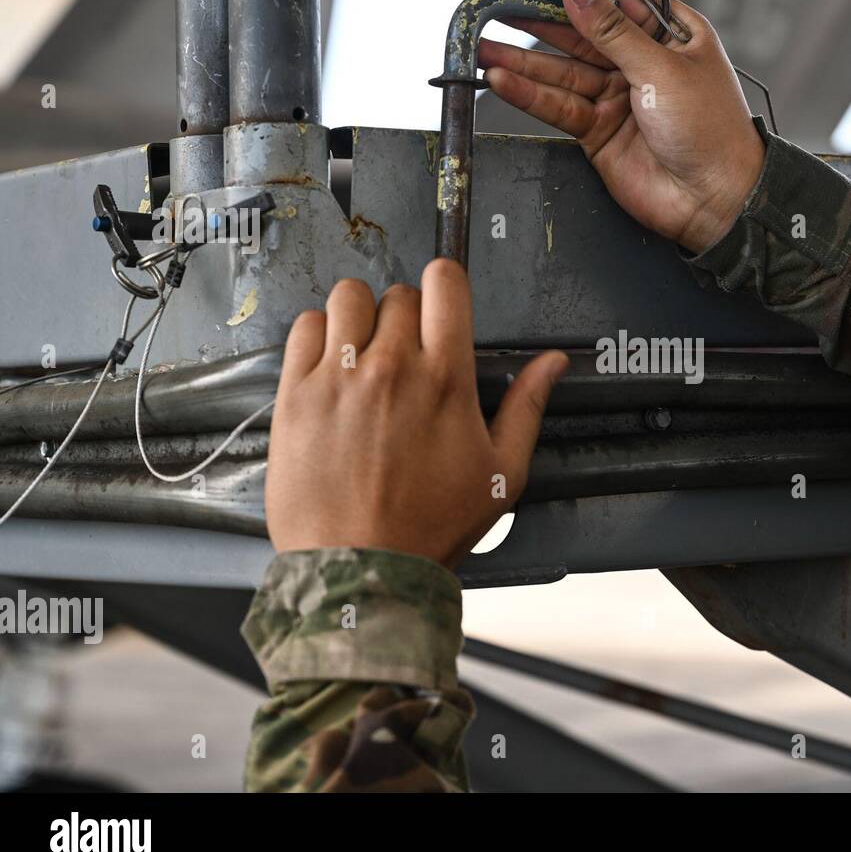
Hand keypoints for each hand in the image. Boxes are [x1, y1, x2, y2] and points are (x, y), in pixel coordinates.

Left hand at [265, 261, 567, 566]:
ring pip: (347, 298)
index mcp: (447, 378)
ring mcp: (338, 377)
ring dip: (359, 316)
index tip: (441, 302)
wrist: (362, 568)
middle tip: (404, 355)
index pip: (444, 283)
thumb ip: (527, 407)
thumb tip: (554, 362)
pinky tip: (330, 367)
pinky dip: (317, 335)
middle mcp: (391, 366)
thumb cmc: (432, 526)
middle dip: (405, 315)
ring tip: (362, 352)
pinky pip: (302, 327)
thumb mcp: (501, 473)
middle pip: (397, 293)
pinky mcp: (295, 394)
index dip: (444, 283)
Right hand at [480, 0, 765, 253]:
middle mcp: (640, 60)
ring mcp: (617, 96)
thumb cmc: (712, 131)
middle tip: (494, 8)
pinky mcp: (599, 131)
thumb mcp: (662, 68)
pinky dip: (530, 95)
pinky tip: (503, 81)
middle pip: (578, 31)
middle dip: (535, 20)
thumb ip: (612, 30)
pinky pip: (559, 106)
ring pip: (561, 70)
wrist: (716, 200)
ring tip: (483, 48)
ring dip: (522, 61)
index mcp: (668, 32)